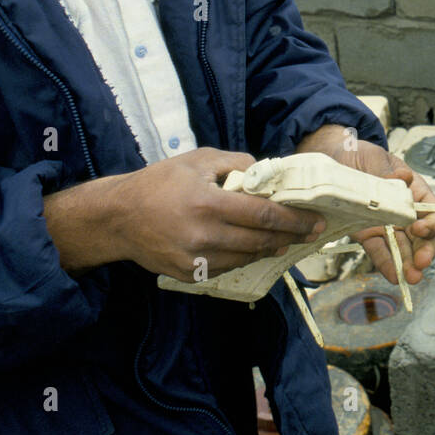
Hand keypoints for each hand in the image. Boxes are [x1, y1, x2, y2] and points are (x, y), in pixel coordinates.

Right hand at [44, 147, 326, 279]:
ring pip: (247, 257)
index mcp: (208, 203)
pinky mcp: (189, 274)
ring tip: (288, 239)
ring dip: (271, 249)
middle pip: (261, 241)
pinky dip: (246, 258)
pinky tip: (257, 249)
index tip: (315, 219)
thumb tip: (269, 173)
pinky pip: (228, 267)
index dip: (294, 219)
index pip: (263, 215)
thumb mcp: (198, 160)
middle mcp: (204, 234)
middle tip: (313, 232)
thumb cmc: (160, 182)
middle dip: (292, 236)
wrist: (118, 217)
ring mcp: (196, 258)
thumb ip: (237, 163)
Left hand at [297, 125, 434, 284]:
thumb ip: (387, 171)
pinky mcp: (367, 233)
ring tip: (411, 279)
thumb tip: (403, 178)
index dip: (432, 223)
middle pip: (422, 236)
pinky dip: (387, 264)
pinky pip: (379, 251)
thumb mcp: (375, 158)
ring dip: (408, 264)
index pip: (433, 211)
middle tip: (421, 263)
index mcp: (413, 191)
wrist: (332, 159)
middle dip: (424, 251)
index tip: (420, 229)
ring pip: (403, 248)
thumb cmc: (360, 155)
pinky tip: (394, 277)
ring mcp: (386, 224)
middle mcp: (403, 211)